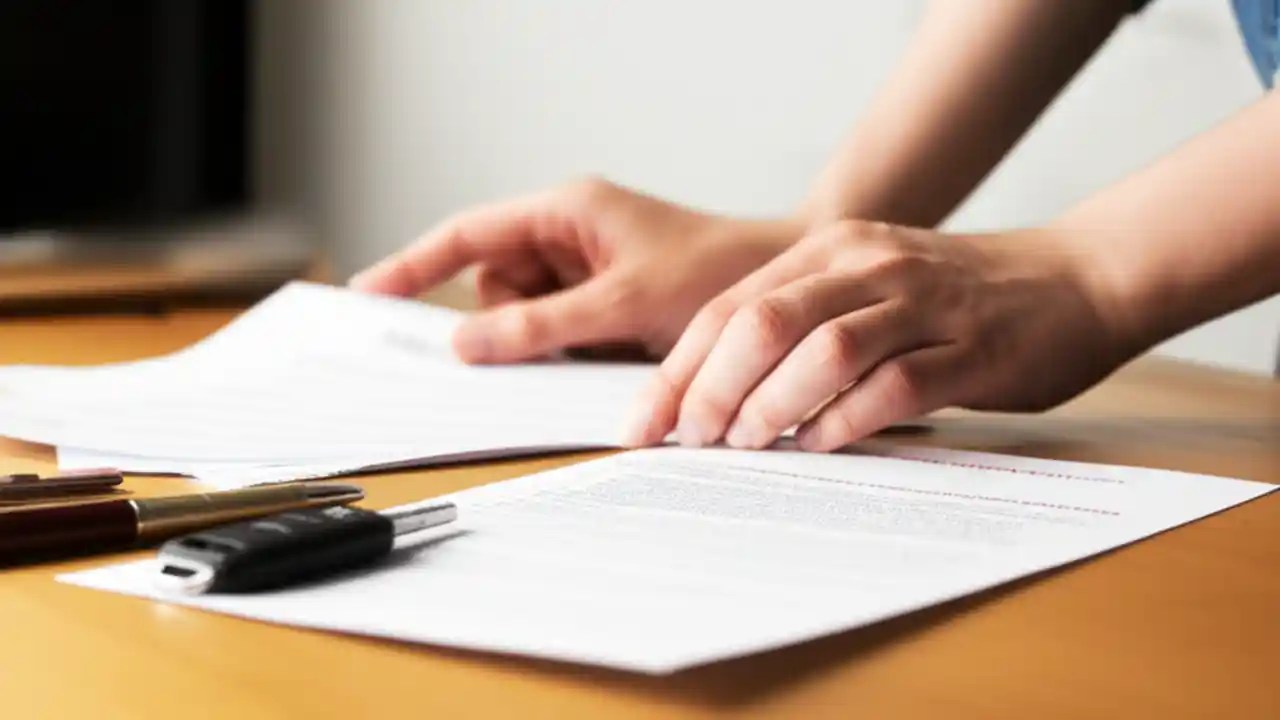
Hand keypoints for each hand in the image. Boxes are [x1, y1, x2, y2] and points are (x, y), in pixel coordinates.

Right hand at [350, 178, 801, 361]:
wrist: (785, 299)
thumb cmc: (717, 274)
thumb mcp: (621, 304)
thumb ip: (538, 326)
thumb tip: (463, 344)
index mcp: (566, 212)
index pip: (468, 235)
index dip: (414, 264)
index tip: (367, 293)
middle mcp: (569, 237)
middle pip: (495, 286)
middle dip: (512, 322)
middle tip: (561, 339)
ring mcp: (586, 274)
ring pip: (525, 319)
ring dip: (549, 344)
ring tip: (608, 344)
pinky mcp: (604, 306)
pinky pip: (559, 336)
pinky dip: (573, 354)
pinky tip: (616, 353)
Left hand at [624, 220, 1133, 450]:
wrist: (1076, 278)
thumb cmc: (956, 299)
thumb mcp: (866, 288)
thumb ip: (802, 326)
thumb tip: (718, 400)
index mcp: (830, 252)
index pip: (731, 308)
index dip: (680, 370)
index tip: (644, 424)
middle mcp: (868, 266)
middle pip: (763, 324)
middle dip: (712, 389)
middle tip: (693, 441)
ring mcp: (922, 304)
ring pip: (822, 350)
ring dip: (771, 406)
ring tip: (747, 446)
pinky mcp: (971, 349)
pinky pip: (894, 386)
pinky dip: (846, 420)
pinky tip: (821, 447)